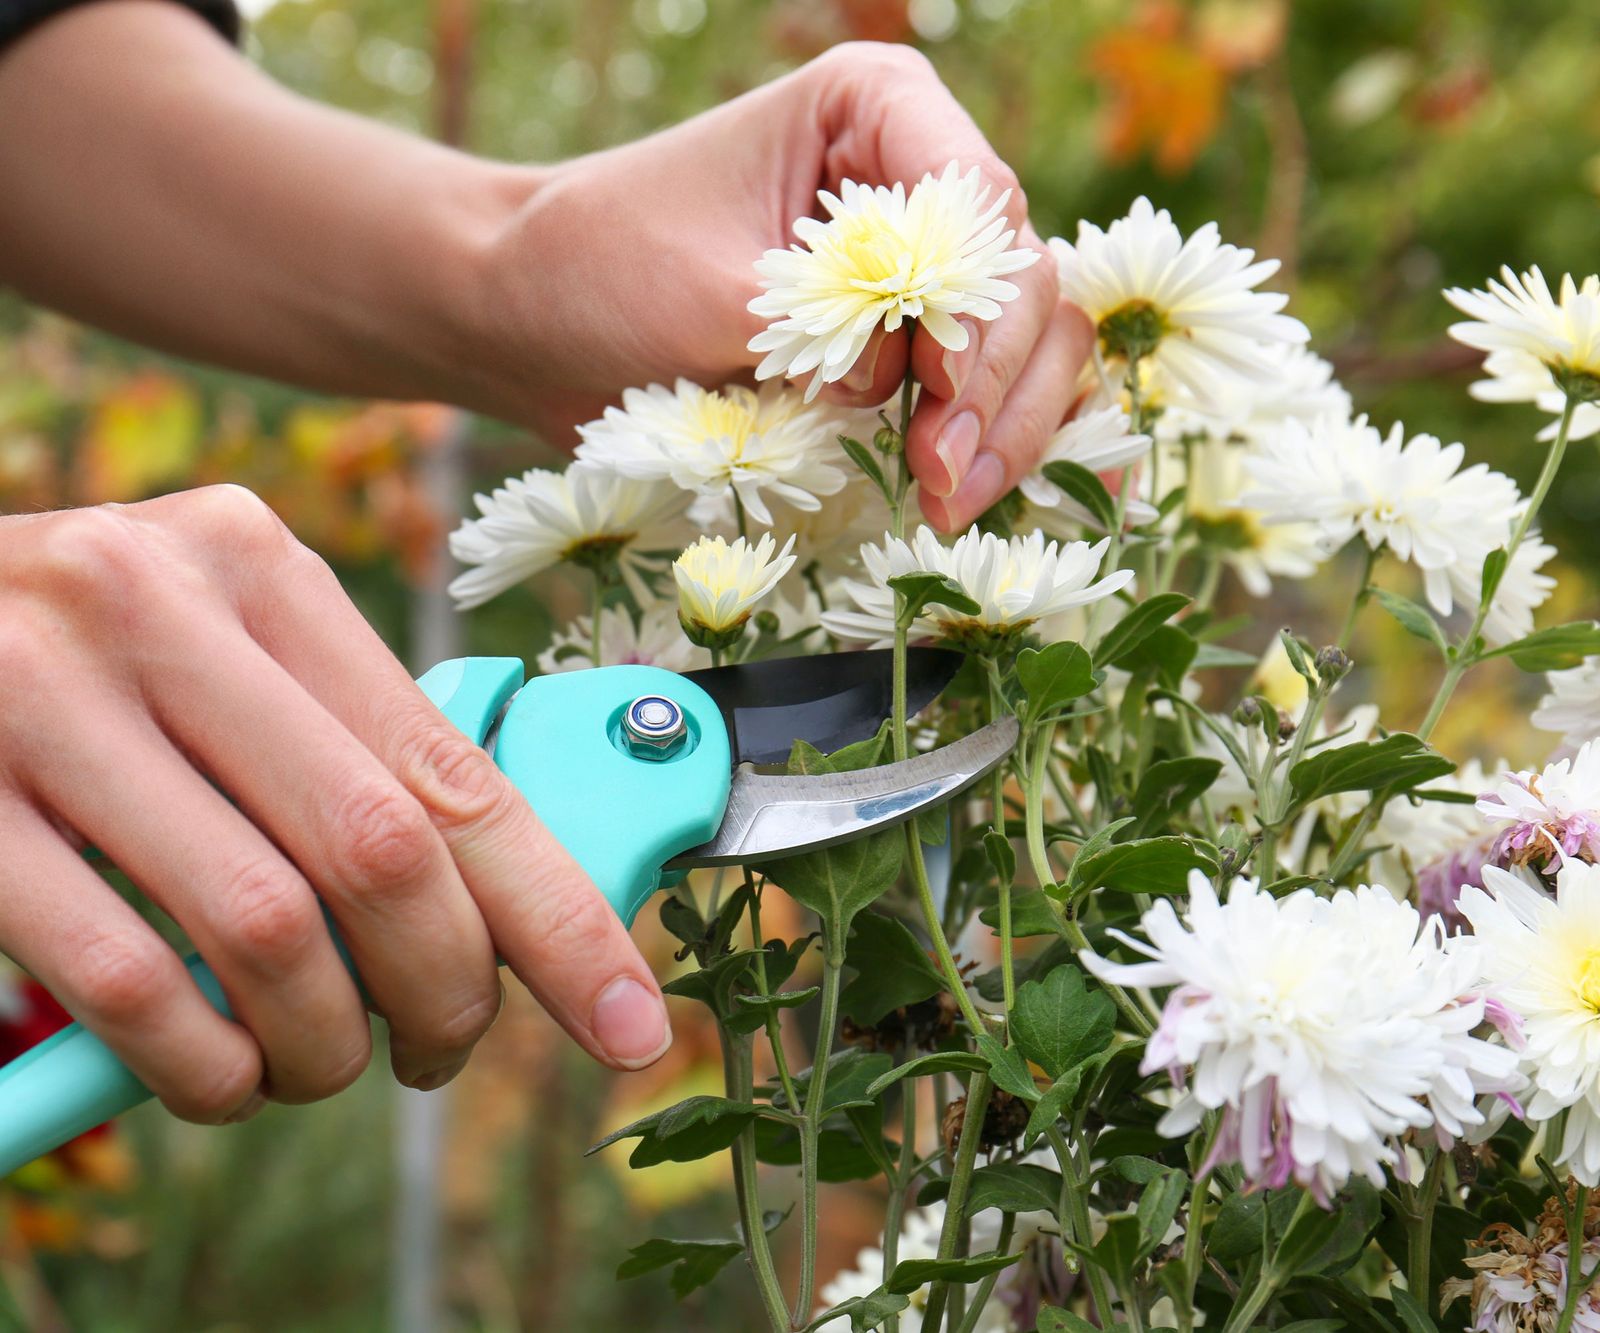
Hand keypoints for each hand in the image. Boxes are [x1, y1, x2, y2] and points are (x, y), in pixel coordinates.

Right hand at [0, 488, 669, 1122]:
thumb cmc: (89, 663)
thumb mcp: (224, 652)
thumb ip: (347, 747)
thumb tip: (501, 907)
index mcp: (260, 566)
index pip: (456, 769)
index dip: (560, 915)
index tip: (629, 1022)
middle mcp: (158, 606)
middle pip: (381, 853)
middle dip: (446, 992)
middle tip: (442, 1051)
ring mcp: (42, 695)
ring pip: (263, 927)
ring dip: (321, 1041)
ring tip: (318, 1063)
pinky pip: (123, 977)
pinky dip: (198, 1061)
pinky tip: (218, 1074)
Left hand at [486, 42, 1093, 531]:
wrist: (540, 321)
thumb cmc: (602, 269)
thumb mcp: (712, 289)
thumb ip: (822, 324)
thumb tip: (914, 385)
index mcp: (874, 109)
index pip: (978, 202)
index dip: (976, 307)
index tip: (937, 395)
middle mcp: (918, 177)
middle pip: (1024, 280)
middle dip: (993, 386)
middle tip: (940, 477)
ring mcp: (923, 269)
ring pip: (1033, 342)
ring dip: (1007, 428)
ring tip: (946, 501)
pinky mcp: (910, 346)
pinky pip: (994, 393)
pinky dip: (995, 445)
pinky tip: (972, 496)